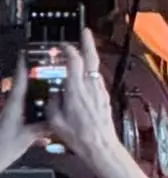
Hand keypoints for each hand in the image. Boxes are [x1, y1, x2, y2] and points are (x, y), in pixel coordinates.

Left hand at [0, 59, 43, 167]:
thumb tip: (58, 119)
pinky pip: (23, 111)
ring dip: (33, 95)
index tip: (26, 52)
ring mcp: (9, 115)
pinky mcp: (10, 123)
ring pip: (22, 100)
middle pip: (22, 88)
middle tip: (44, 69)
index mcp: (13, 106)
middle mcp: (10, 108)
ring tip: (48, 92)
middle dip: (32, 78)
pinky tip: (42, 116)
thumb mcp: (26, 137)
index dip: (22, 66)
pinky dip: (33, 109)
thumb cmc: (1, 149)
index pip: (19, 81)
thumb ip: (42, 126)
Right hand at [46, 29, 126, 161]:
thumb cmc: (79, 136)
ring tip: (83, 51)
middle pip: (92, 58)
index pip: (75, 61)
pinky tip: (86, 75)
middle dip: (88, 43)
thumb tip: (53, 94)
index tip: (64, 45)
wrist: (100, 145)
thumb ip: (52, 102)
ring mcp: (101, 91)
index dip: (69, 49)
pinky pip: (97, 80)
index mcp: (76, 90)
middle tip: (85, 32)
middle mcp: (91, 87)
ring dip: (90, 57)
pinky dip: (91, 72)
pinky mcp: (105, 97)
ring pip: (95, 68)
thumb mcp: (55, 120)